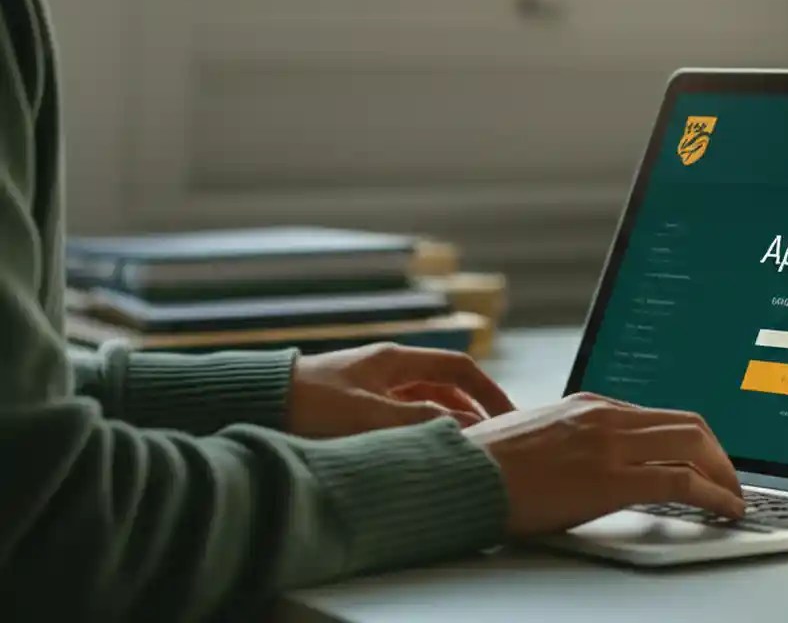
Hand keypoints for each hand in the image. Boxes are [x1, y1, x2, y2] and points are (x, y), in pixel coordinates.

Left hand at [286, 343, 514, 437]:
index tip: (512, 417)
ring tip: (465, 450)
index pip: (460, 368)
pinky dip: (421, 430)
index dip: (490, 392)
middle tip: (496, 440)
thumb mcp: (369, 416)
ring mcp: (370, 385)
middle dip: (474, 411)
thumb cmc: (307, 405)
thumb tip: (469, 429)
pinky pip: (402, 415)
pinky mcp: (353, 405)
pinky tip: (423, 451)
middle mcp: (386, 368)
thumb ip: (420, 422)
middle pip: (446, 387)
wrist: (252, 403)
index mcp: (395, 359)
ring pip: (424, 403)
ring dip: (447, 423)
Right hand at [463, 392, 744, 535]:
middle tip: (730, 479)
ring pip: (693, 445)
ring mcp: (609, 444)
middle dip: (719, 453)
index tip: (705, 460)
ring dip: (724, 473)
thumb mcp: (533, 439)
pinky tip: (724, 510)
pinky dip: (714, 494)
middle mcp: (604, 415)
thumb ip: (569, 442)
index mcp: (588, 405)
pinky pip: (681, 482)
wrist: (457, 476)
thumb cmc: (483, 467)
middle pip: (688, 423)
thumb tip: (587, 462)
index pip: (659, 415)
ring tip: (733, 498)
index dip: (693, 440)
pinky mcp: (609, 478)